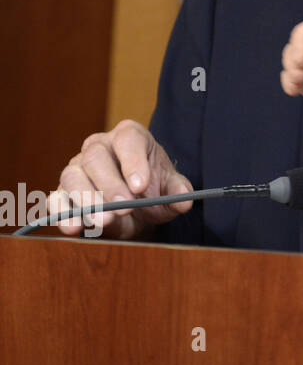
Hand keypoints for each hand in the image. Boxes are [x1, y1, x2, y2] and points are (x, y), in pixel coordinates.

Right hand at [54, 120, 193, 239]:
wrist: (137, 210)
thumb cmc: (153, 190)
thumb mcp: (172, 190)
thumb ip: (179, 191)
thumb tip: (184, 200)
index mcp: (130, 137)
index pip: (128, 140)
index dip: (133, 161)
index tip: (141, 186)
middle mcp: (99, 147)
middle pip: (96, 157)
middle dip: (110, 184)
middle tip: (125, 206)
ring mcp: (77, 168)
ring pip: (72, 176)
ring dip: (86, 200)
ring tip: (103, 220)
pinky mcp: (62, 191)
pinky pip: (56, 199)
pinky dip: (62, 214)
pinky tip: (74, 227)